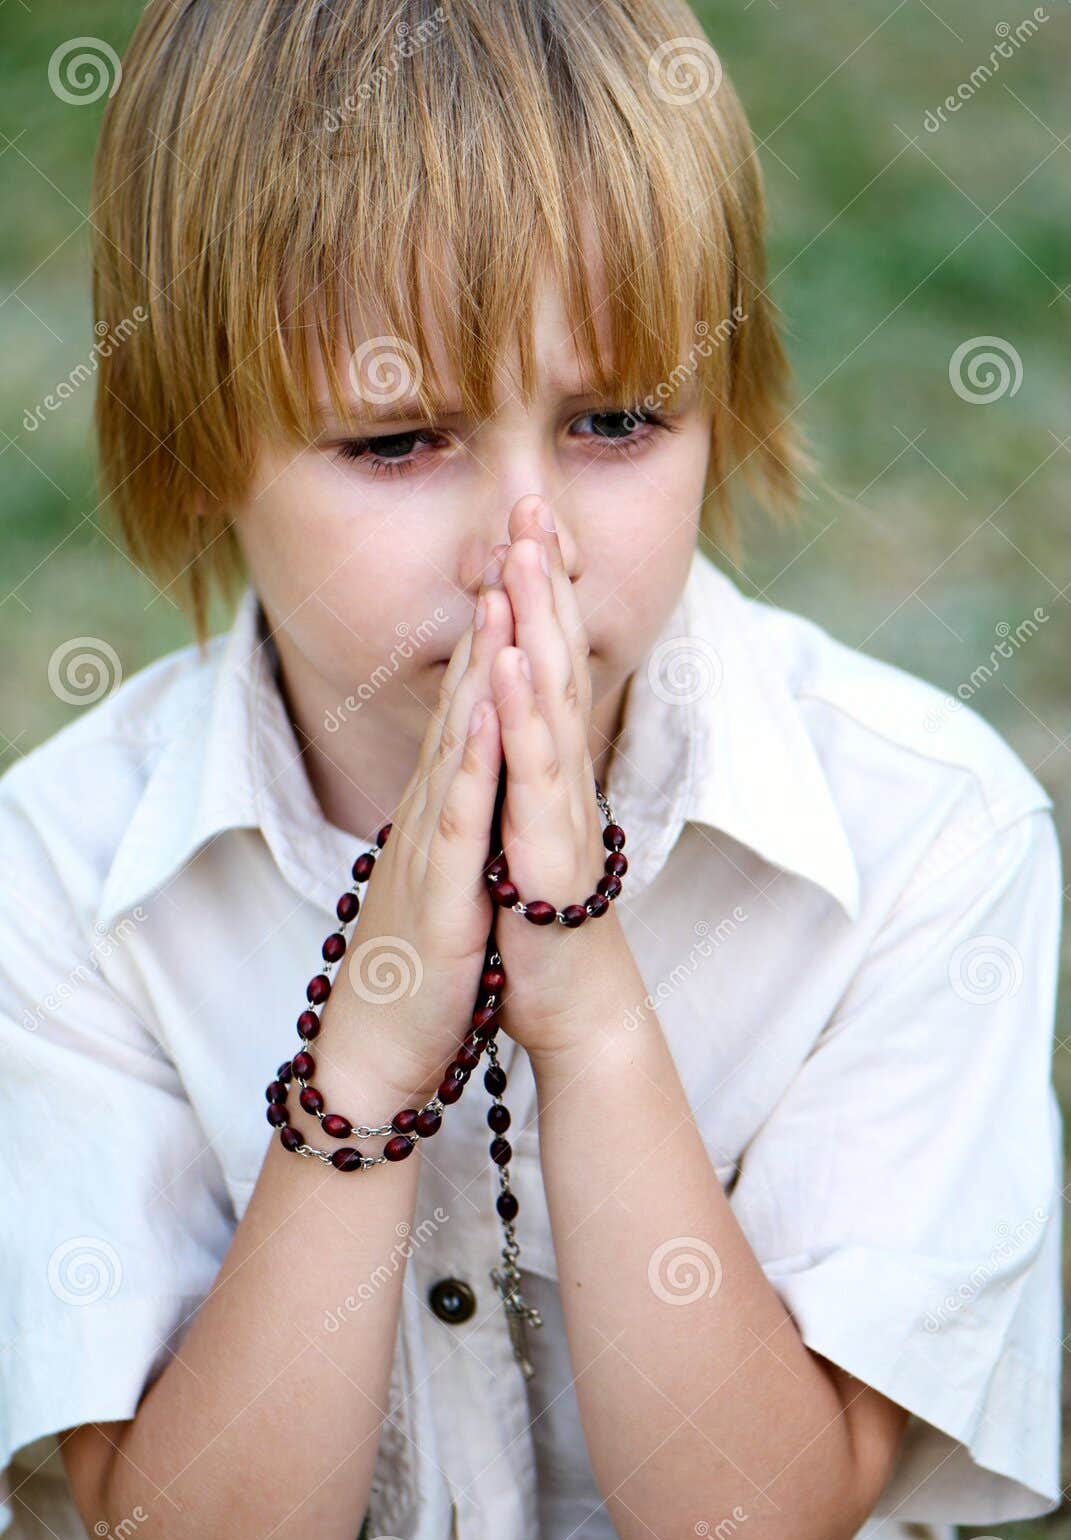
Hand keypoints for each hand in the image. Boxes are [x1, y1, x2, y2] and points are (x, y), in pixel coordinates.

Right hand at [322, 580, 512, 1107]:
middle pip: (463, 699)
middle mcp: (430, 811)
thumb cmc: (422, 961)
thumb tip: (481, 767)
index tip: (523, 558)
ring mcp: (427, 849)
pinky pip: (455, 822)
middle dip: (493, 617)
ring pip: (456, 744)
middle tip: (510, 536)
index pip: (472, 701)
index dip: (498, 627)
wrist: (377, 1049)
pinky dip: (470, 766)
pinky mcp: (435, 896)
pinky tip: (485, 718)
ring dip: (480, 669)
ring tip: (501, 593)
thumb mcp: (449, 869)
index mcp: (442, 806)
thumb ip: (461, 815)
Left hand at [486, 497, 624, 1062]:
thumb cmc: (535, 918)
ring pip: (553, 701)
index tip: (519, 526)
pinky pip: (539, 772)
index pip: (543, 663)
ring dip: (539, 625)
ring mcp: (563, 807)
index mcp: (548, 766)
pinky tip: (513, 661)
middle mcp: (563, 774)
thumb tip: (503, 719)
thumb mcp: (515, 826)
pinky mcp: (551, 850)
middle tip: (533, 505)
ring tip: (524, 556)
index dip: (533, 594)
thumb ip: (516, 770)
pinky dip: (525, 713)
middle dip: (542, 582)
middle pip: (556, 660)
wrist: (567, 1001)